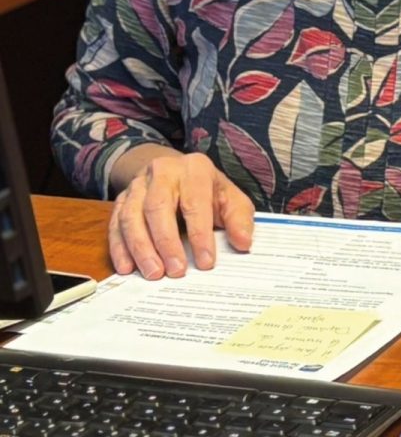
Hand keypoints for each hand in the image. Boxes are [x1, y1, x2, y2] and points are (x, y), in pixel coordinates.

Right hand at [107, 149, 254, 278]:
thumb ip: (239, 219)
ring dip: (141, 248)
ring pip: (132, 216)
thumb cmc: (207, 190)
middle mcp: (162, 172)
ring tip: (153, 273)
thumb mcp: (230, 198)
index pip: (195, 203)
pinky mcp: (121, 199)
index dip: (200, 234)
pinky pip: (115, 224)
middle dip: (166, 242)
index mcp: (194, 169)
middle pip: (157, 207)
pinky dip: (119, 248)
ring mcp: (138, 185)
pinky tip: (127, 267)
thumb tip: (243, 243)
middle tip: (175, 271)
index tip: (205, 263)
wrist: (176, 170)